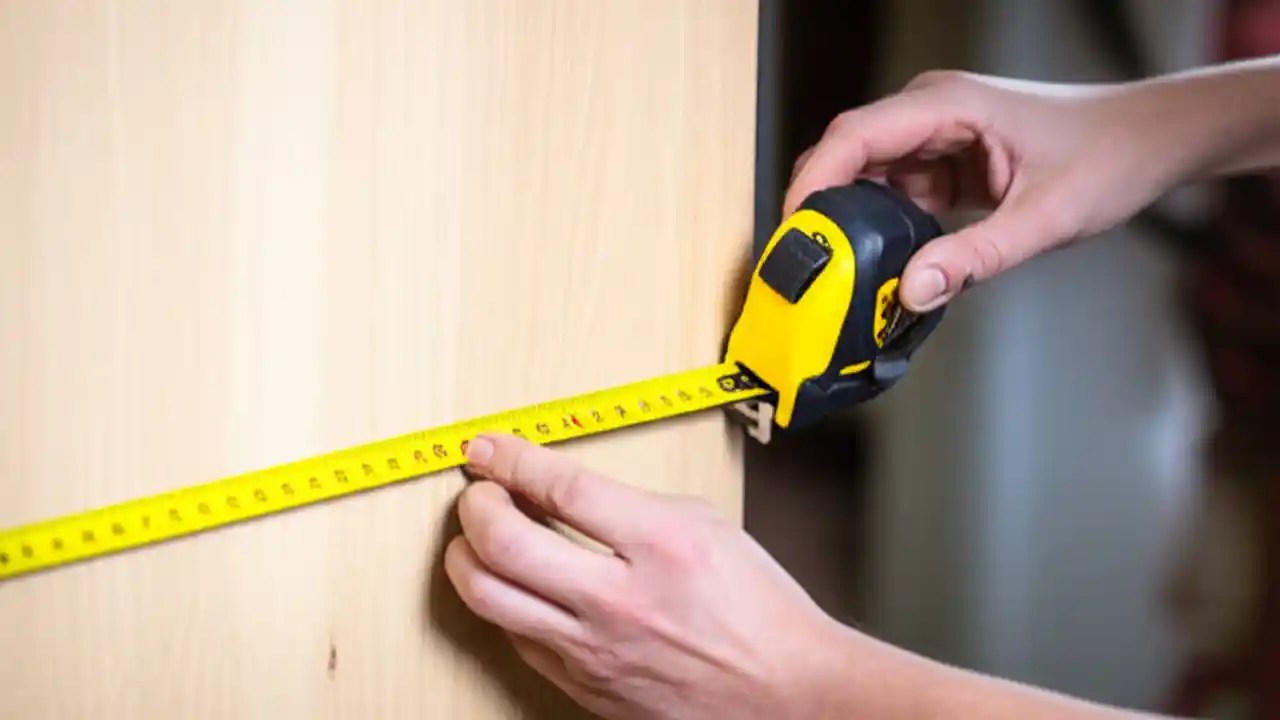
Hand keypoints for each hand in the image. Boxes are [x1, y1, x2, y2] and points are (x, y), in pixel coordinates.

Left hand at [444, 433, 868, 718]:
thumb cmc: (757, 609)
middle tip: (480, 492)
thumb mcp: (704, 524)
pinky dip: (503, 603)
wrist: (787, 691)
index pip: (562, 487)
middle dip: (475, 505)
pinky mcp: (585, 687)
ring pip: (488, 598)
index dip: (511, 459)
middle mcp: (620, 602)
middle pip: (503, 544)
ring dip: (466, 556)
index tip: (490, 448)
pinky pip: (515, 638)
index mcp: (661, 545)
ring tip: (479, 538)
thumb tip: (560, 490)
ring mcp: (596, 652)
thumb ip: (628, 504)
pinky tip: (517, 585)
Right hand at [785, 65, 1279, 312]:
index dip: (812, 182)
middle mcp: (931, 112)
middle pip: (847, 155)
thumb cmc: (1109, 156)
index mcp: (948, 104)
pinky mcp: (944, 162)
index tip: (792, 232)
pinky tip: (884, 265)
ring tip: (840, 275)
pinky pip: (894, 194)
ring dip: (852, 224)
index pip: (853, 135)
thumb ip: (977, 256)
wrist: (1151, 140)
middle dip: (821, 209)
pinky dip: (883, 229)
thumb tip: (912, 291)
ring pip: (866, 178)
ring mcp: (935, 136)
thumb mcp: (1046, 216)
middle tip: (807, 266)